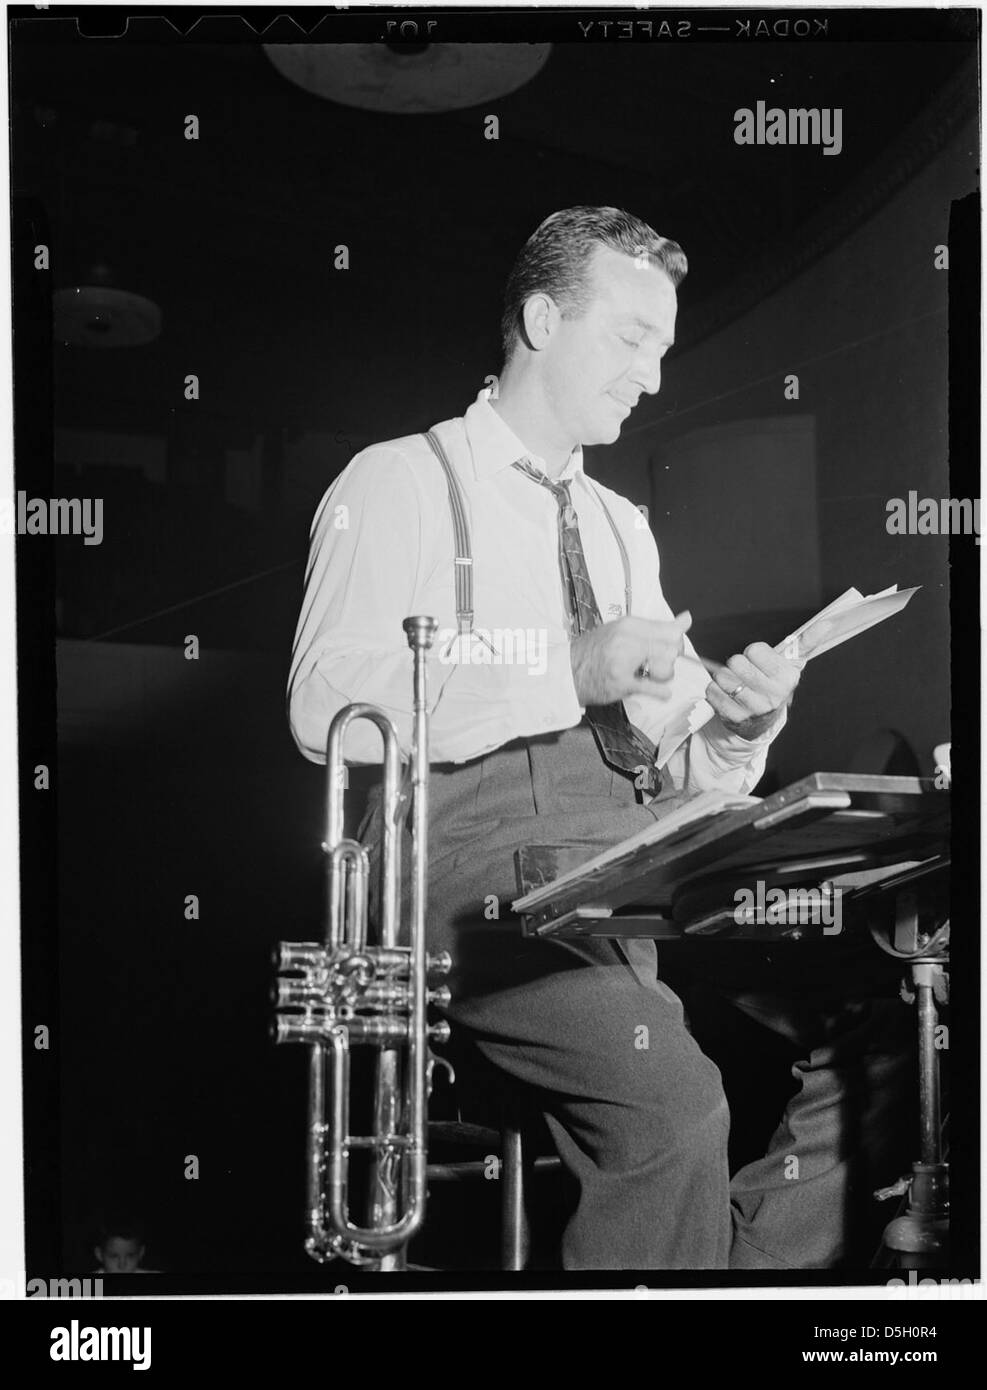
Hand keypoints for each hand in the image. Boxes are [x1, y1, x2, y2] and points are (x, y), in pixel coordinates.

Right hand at [570, 612, 691, 705]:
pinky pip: (654, 688)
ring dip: (663, 675)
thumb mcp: (623, 630)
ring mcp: (623, 662)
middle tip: (657, 664)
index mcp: (628, 624)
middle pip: (672, 649)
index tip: (669, 647)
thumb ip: (656, 627)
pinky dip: (661, 692)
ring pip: (666, 668)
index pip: (670, 630)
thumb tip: (687, 619)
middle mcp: (626, 640)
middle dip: (671, 659)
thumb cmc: (595, 651)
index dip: (676, 641)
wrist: (568, 671)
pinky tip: (659, 691)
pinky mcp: (621, 684)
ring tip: (649, 675)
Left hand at [705, 641, 801, 737]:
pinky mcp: (733, 717)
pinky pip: (712, 692)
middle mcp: (771, 695)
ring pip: (722, 677)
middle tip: (745, 672)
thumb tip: (827, 623)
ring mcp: (752, 708)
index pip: (754, 650)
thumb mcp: (791, 663)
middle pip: (736, 662)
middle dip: (737, 664)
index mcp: (786, 677)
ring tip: (735, 682)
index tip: (759, 661)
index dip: (753, 652)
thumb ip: (807, 641)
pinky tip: (726, 693)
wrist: (763, 719)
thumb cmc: (775, 683)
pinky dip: (714, 689)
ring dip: (723, 677)